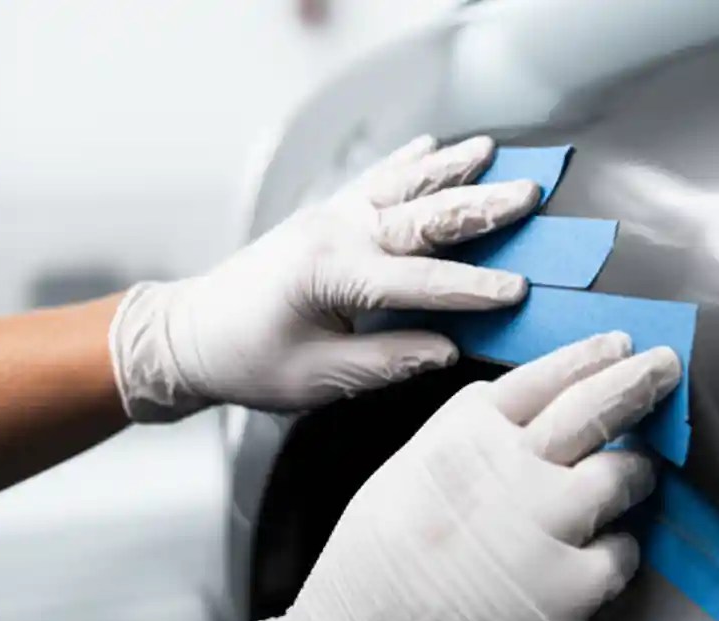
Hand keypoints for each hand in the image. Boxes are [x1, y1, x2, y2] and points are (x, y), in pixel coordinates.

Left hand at [110, 135, 539, 420]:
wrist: (189, 335)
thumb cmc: (247, 360)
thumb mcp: (318, 378)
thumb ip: (387, 362)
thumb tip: (446, 350)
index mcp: (332, 275)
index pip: (420, 282)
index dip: (473, 289)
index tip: (518, 291)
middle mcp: (335, 233)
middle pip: (421, 216)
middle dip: (481, 205)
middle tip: (528, 193)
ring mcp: (330, 217)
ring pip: (401, 185)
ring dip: (450, 167)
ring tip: (491, 150)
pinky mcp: (325, 216)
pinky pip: (374, 180)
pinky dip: (408, 160)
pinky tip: (435, 145)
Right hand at [240, 333, 681, 620]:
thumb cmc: (373, 569)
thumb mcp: (409, 472)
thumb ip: (471, 438)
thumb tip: (533, 421)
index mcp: (464, 434)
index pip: (545, 376)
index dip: (588, 356)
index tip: (619, 343)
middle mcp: (510, 468)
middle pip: (597, 406)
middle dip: (640, 381)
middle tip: (667, 367)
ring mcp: (544, 525)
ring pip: (626, 474)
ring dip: (636, 474)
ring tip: (632, 478)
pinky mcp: (570, 586)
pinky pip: (623, 551)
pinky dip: (617, 552)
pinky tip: (596, 559)